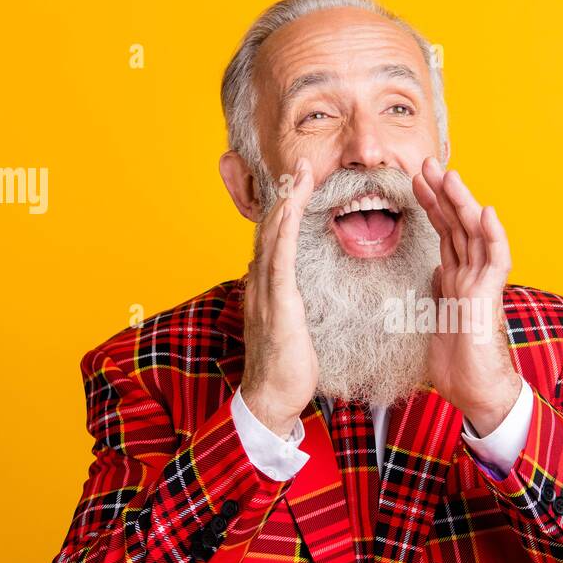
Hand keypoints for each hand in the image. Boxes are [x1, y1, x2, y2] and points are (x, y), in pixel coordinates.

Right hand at [239, 157, 316, 436]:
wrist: (270, 400)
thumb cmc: (287, 369)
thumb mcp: (292, 326)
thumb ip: (292, 302)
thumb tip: (293, 286)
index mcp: (266, 286)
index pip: (277, 238)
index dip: (287, 208)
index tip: (302, 181)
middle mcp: (260, 283)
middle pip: (272, 228)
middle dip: (287, 193)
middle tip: (302, 163)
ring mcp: (265, 292)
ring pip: (274, 236)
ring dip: (287, 202)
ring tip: (300, 173)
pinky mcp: (276, 305)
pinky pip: (280, 259)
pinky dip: (285, 230)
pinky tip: (292, 209)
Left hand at [413, 157, 521, 436]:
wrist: (476, 393)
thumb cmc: (457, 366)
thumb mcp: (431, 323)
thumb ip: (432, 296)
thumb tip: (429, 275)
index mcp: (455, 280)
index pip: (443, 234)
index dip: (431, 206)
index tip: (415, 181)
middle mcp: (470, 276)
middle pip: (457, 225)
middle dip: (441, 193)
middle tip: (425, 164)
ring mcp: (482, 284)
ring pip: (474, 234)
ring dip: (462, 203)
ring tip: (448, 174)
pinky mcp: (490, 297)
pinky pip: (496, 261)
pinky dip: (493, 236)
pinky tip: (486, 212)